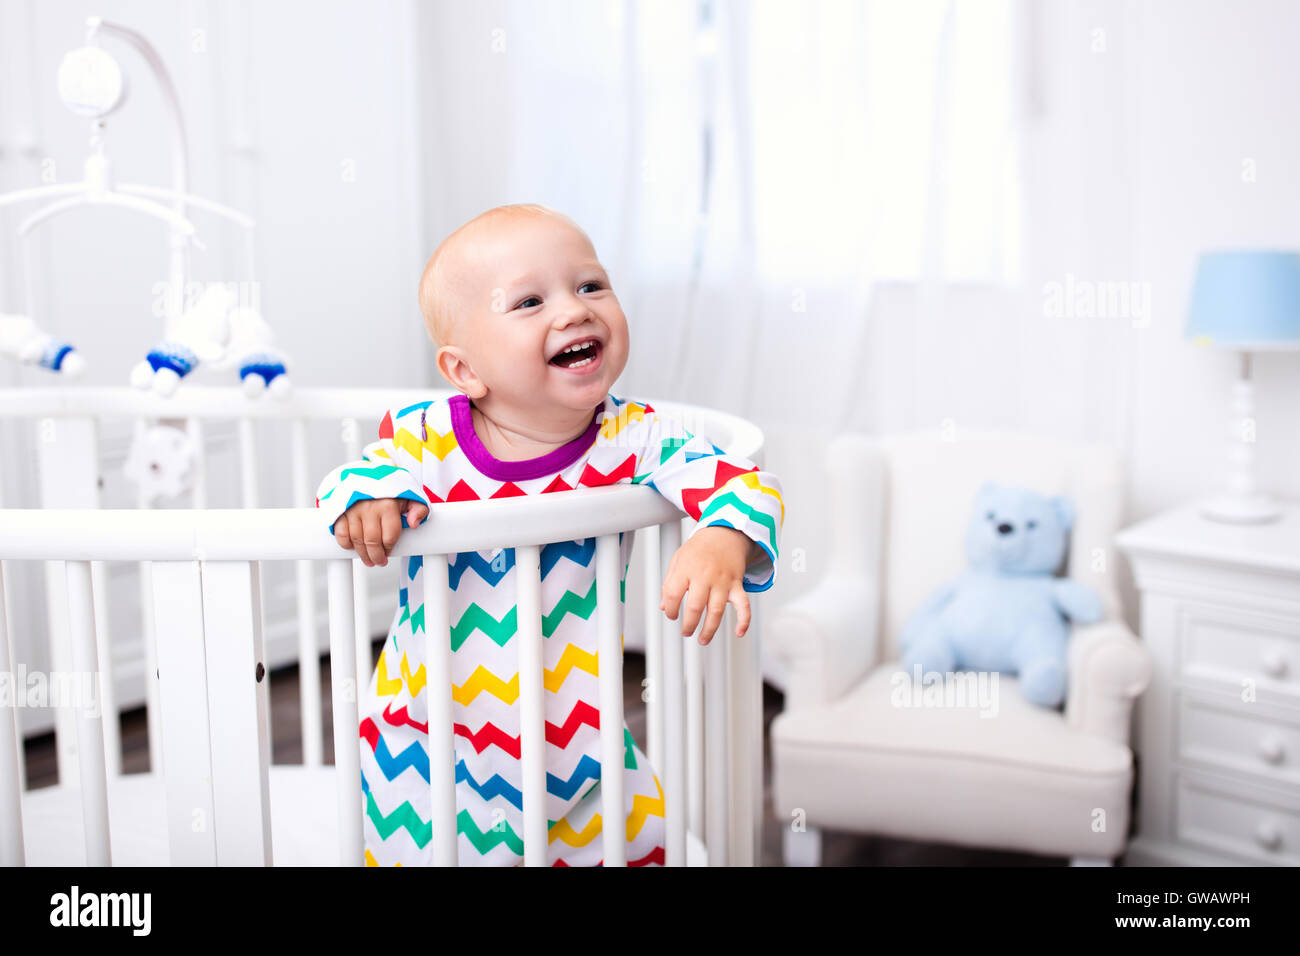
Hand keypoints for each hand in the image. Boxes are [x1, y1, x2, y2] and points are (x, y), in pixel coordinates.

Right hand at [334, 498, 428, 566]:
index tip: (389, 552)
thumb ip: (419, 510)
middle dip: (376, 556)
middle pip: (372, 542)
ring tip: (368, 559)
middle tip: (379, 562)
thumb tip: (414, 523)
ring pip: (356, 540)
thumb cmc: (389, 490)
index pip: (389, 537)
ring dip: (362, 554)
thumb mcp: (410, 496)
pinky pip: (340, 532)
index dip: (389, 549)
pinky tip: (353, 547)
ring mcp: (353, 509)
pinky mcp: (340, 510)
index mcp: (388, 505)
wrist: (368, 475)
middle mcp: (369, 507)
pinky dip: (345, 543)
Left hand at [659, 526, 753, 644]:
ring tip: (702, 640)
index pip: (672, 594)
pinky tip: (739, 632)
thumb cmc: (700, 548)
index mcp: (686, 569)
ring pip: (716, 611)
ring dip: (709, 630)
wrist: (725, 533)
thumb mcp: (678, 560)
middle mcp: (704, 576)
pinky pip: (743, 605)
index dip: (669, 608)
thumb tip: (663, 606)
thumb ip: (669, 583)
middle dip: (688, 624)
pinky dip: (744, 620)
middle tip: (685, 631)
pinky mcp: (736, 584)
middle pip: (695, 607)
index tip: (671, 614)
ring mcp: (722, 581)